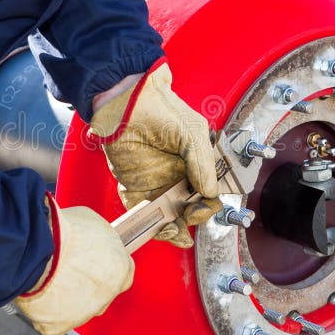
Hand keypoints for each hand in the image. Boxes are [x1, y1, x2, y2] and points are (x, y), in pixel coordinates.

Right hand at [12, 195, 133, 334]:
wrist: (37, 247)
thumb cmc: (63, 232)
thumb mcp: (93, 221)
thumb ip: (100, 237)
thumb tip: (95, 237)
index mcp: (120, 268)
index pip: (123, 273)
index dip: (108, 267)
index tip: (96, 263)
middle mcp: (106, 295)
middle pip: (101, 293)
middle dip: (88, 284)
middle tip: (69, 269)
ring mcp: (83, 313)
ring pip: (77, 309)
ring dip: (67, 297)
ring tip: (50, 277)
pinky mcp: (59, 326)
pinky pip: (54, 324)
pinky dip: (46, 314)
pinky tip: (40, 295)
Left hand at [90, 60, 220, 247]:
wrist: (124, 104)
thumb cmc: (159, 109)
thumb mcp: (193, 133)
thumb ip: (203, 164)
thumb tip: (210, 192)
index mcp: (195, 162)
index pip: (208, 191)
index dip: (209, 203)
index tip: (205, 205)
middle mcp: (178, 175)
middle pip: (191, 207)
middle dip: (195, 217)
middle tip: (192, 215)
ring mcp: (156, 183)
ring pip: (170, 215)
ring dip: (176, 228)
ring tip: (178, 230)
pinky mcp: (134, 188)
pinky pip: (144, 213)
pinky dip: (153, 226)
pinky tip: (163, 229)